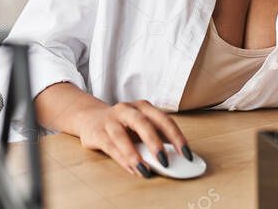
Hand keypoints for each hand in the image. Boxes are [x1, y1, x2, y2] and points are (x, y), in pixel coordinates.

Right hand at [77, 100, 191, 177]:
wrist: (90, 118)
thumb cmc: (123, 124)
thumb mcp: (141, 126)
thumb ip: (158, 137)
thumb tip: (178, 157)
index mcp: (143, 107)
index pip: (163, 119)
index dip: (177, 137)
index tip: (187, 154)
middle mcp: (127, 110)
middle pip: (142, 123)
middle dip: (155, 142)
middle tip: (165, 161)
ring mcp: (111, 120)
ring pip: (121, 135)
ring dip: (134, 154)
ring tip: (145, 170)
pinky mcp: (98, 132)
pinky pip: (110, 146)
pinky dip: (122, 159)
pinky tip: (132, 169)